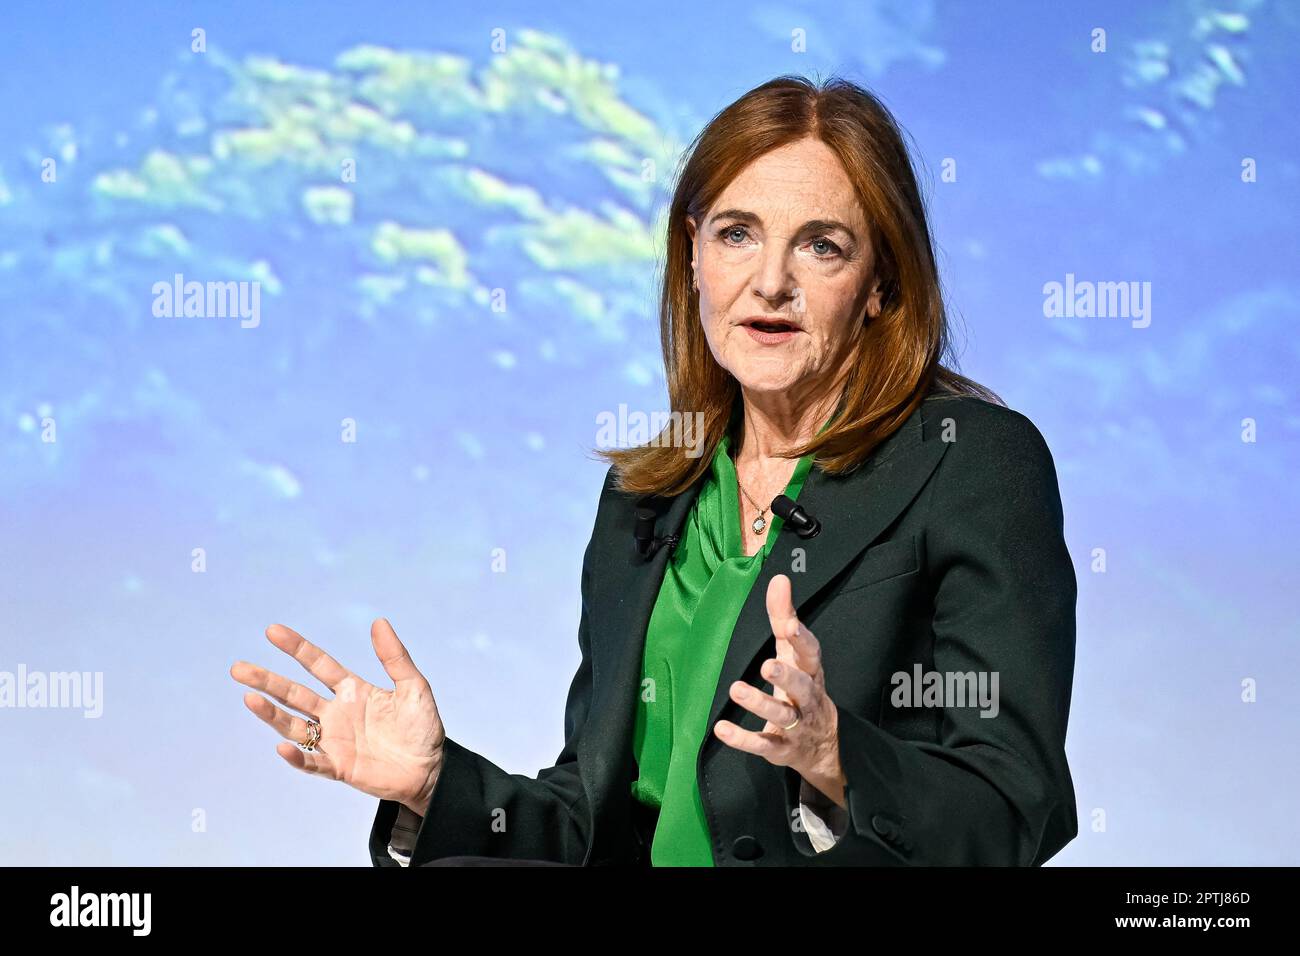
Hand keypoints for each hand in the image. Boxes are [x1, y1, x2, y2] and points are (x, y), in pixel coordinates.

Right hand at [230, 618, 443, 816]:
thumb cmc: (423, 728)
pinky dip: (297, 756)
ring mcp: (334, 740)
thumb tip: (378, 622)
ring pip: (294, 725)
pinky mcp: (339, 767)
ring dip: (271, 714)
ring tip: (249, 698)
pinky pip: (312, 761)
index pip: (318, 664)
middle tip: (238, 668)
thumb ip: (395, 657)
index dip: (297, 648)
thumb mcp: (414, 686)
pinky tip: (282, 746)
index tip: (272, 631)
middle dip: (267, 680)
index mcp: (353, 690)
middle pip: (295, 693)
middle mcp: (337, 713)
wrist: (431, 769)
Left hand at [712, 574, 846, 807]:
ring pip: (781, 716)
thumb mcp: (794, 652)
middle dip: (786, 676)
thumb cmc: (802, 688)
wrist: (822, 745)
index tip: (789, 625)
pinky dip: (742, 738)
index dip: (801, 640)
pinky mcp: (780, 748)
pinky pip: (762, 744)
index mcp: (811, 671)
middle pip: (801, 687)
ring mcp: (796, 726)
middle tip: (767, 665)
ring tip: (737, 689)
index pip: (810, 653)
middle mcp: (807, 698)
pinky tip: (722, 728)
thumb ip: (784, 617)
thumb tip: (779, 579)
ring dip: (760, 703)